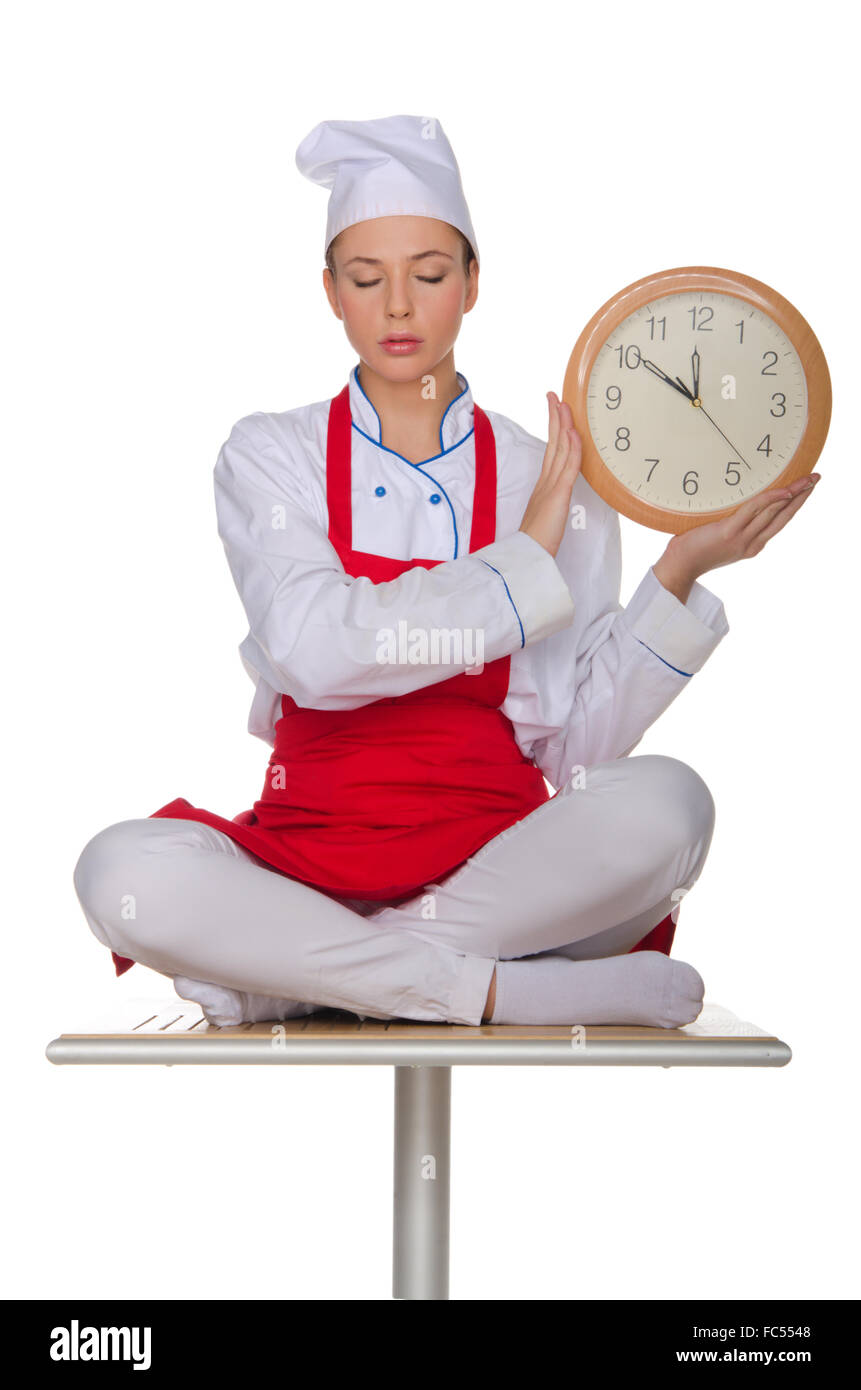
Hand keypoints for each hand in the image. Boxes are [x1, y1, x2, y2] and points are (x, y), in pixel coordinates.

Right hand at [519, 391, 581, 557]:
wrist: (528, 556)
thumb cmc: (536, 542)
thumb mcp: (546, 518)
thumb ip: (550, 505)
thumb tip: (555, 500)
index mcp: (543, 486)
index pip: (551, 452)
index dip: (554, 431)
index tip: (555, 413)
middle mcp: (545, 482)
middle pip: (553, 443)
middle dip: (555, 418)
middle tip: (554, 397)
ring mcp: (551, 486)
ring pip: (560, 449)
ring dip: (563, 425)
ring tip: (563, 404)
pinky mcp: (558, 495)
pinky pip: (568, 467)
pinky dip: (572, 449)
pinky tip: (574, 433)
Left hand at [654, 473, 821, 596]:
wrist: (679, 566)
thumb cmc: (694, 550)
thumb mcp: (720, 538)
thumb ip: (734, 525)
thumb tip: (737, 504)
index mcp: (752, 545)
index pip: (780, 521)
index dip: (795, 504)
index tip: (807, 489)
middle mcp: (752, 543)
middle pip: (784, 515)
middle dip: (802, 496)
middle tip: (816, 478)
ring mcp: (743, 538)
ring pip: (775, 511)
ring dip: (793, 493)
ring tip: (807, 479)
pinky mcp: (730, 532)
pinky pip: (755, 510)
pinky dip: (771, 499)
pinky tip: (784, 489)